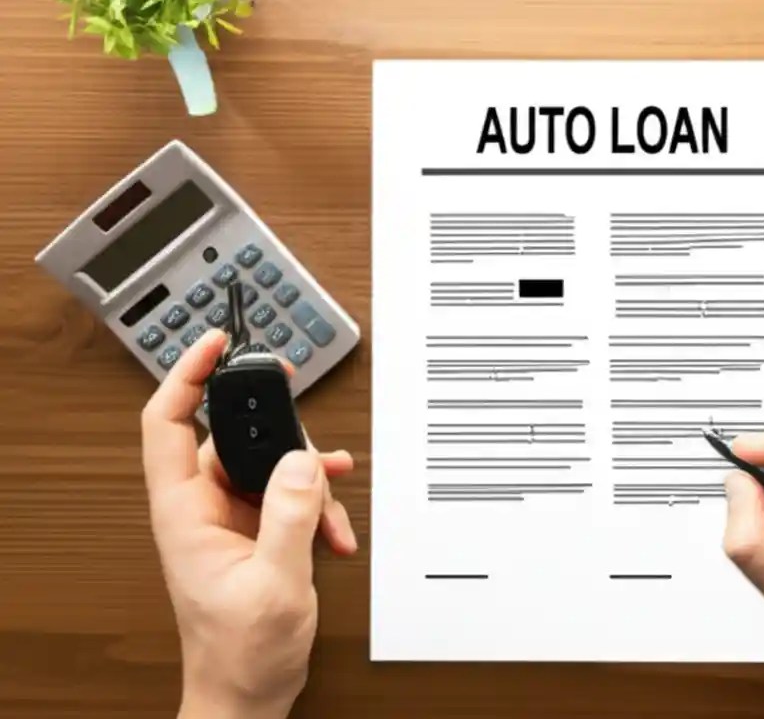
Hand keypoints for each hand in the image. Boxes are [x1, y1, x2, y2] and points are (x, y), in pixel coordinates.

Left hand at [140, 330, 357, 718]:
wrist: (248, 693)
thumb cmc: (241, 654)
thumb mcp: (275, 583)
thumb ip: (290, 516)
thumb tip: (303, 460)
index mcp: (184, 514)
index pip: (166, 424)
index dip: (186, 376)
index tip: (215, 343)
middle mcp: (202, 510)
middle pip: (232, 437)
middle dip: (274, 426)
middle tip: (293, 396)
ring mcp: (230, 521)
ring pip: (271, 467)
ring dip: (309, 483)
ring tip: (331, 507)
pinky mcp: (257, 533)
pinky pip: (290, 498)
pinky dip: (318, 509)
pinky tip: (334, 533)